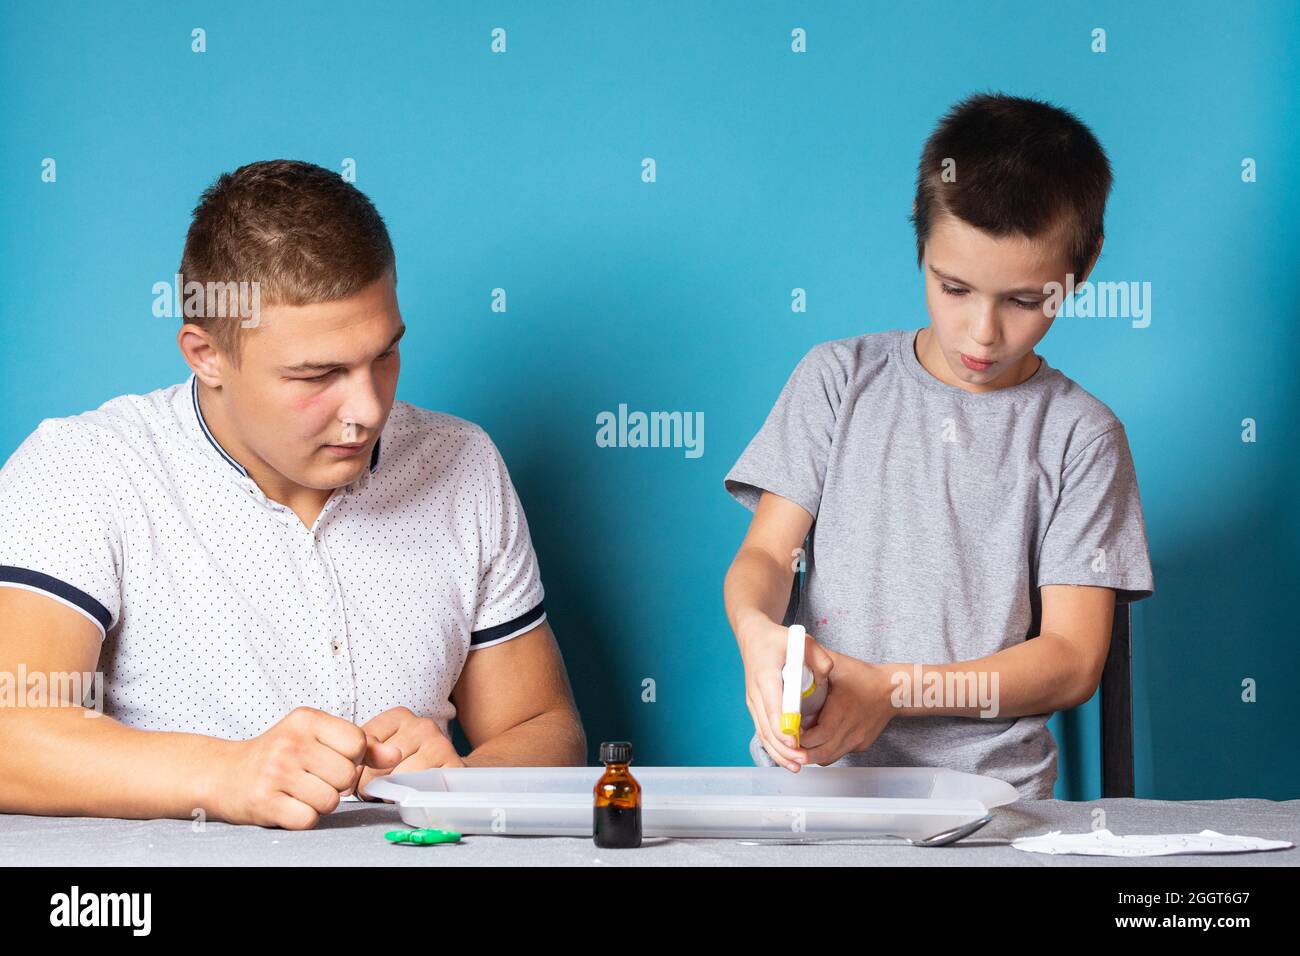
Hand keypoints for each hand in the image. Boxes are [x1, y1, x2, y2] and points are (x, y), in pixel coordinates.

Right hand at [212, 706, 402, 828]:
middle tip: (315, 779)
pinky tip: (290, 804)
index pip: (357, 742)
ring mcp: (276, 772)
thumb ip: (359, 744)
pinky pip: (308, 819)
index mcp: (306, 720)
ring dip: (321, 803)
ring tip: (302, 791)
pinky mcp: (265, 802)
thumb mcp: (316, 737)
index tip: (334, 759)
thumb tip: (395, 755)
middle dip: (337, 784)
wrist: (224, 773)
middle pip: (347, 775)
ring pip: (331, 800)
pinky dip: (304, 817)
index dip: (352, 758)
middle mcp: (290, 743)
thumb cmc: (278, 754)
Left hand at [354, 706, 465, 799]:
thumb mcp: (382, 751)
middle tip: (373, 792)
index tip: (356, 782)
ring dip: (390, 794)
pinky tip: (411, 795)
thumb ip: (363, 757)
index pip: (365, 744)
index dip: (355, 770)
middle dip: (370, 785)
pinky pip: (421, 787)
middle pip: (380, 763)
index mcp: (399, 716)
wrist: (445, 772)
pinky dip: (413, 797)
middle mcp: (422, 725)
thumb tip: (346, 782)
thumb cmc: (407, 763)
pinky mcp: (453, 766)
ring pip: (400, 777)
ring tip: (391, 794)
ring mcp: (440, 744)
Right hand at [736, 613, 833, 771]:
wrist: (753, 637)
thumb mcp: (799, 639)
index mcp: (766, 677)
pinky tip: (787, 759)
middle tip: (803, 762)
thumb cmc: (777, 640)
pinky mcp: (755, 707)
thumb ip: (817, 655)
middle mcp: (756, 693)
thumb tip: (828, 672)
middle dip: (784, 749)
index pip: (773, 707)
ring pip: (763, 733)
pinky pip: (763, 730)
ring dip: (778, 753)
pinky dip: (774, 747)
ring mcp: (753, 702)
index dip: (783, 727)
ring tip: (797, 767)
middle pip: (767, 727)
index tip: (795, 742)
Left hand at [797, 650, 894, 765]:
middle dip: (801, 752)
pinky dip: (823, 751)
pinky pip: (838, 754)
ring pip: (828, 758)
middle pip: (821, 753)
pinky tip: (815, 742)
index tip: (788, 731)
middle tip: (786, 744)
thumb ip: (814, 660)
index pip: (818, 734)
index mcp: (843, 709)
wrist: (892, 690)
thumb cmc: (863, 676)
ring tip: (797, 746)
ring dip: (811, 755)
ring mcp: (857, 740)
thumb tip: (792, 657)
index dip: (800, 737)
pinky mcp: (861, 745)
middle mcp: (851, 729)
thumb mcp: (837, 663)